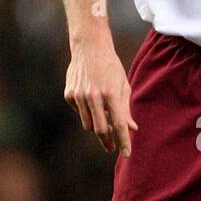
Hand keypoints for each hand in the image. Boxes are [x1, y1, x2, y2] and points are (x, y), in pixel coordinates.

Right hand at [64, 39, 137, 156]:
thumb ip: (126, 109)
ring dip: (97, 125)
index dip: (123, 141)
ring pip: (88, 124)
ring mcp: (79, 95)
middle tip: (112, 147)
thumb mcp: (122, 85)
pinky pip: (79, 112)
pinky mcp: (69, 94)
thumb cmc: (111, 67)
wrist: (89, 47)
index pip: (118, 125)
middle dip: (107, 141)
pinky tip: (89, 98)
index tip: (126, 154)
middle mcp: (93, 96)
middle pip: (100, 130)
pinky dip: (86, 111)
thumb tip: (132, 129)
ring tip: (103, 116)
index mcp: (110, 93)